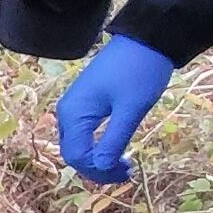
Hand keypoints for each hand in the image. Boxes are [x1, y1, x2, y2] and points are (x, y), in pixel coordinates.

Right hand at [55, 35, 174, 185]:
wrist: (146, 38)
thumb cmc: (140, 72)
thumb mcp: (130, 109)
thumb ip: (113, 141)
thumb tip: (101, 168)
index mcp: (74, 113)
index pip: (77, 156)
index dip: (99, 171)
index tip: (127, 174)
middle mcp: (67, 111)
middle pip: (73, 153)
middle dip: (97, 168)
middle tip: (126, 172)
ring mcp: (73, 106)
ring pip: (77, 144)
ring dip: (96, 158)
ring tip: (122, 163)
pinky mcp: (84, 102)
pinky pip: (83, 132)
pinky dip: (96, 145)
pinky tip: (115, 147)